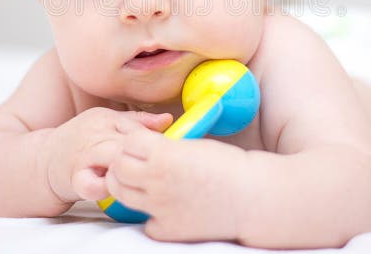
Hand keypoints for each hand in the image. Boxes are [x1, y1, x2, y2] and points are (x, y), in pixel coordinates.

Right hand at [44, 108, 172, 203]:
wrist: (43, 160)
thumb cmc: (82, 142)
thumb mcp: (106, 123)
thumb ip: (136, 122)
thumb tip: (168, 119)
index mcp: (106, 118)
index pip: (138, 127)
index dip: (155, 143)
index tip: (169, 156)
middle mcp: (95, 134)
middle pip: (129, 142)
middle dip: (146, 157)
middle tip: (163, 171)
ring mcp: (85, 155)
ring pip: (114, 159)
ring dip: (129, 169)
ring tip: (142, 179)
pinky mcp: (75, 177)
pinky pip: (92, 184)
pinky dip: (105, 187)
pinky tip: (115, 189)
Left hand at [105, 126, 248, 242]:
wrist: (252, 197)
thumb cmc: (229, 165)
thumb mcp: (193, 144)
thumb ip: (165, 146)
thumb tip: (143, 145)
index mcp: (164, 155)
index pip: (128, 142)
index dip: (134, 140)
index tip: (142, 142)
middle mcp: (156, 181)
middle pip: (118, 168)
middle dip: (123, 161)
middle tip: (136, 161)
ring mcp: (159, 208)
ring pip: (121, 194)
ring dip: (127, 185)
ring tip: (143, 181)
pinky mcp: (166, 229)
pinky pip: (144, 220)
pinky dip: (150, 214)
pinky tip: (164, 206)